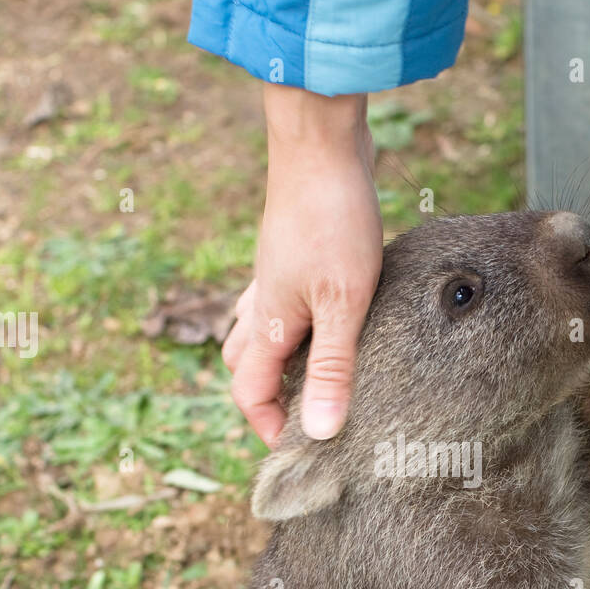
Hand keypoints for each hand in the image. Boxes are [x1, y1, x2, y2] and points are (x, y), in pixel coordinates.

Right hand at [222, 83, 382, 445]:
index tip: (300, 448)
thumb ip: (334, 367)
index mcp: (268, 322)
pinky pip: (283, 300)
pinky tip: (332, 316)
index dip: (268, 426)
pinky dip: (298, 321)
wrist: (321, 140)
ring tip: (321, 372)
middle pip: (245, 363)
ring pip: (260, 330)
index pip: (248, 391)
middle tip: (309, 412)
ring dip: (282, 357)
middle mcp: (263, 301)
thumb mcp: (344, 303)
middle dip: (268, 395)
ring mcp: (275, 274)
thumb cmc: (333, 218)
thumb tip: (323, 431)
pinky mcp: (294, 252)